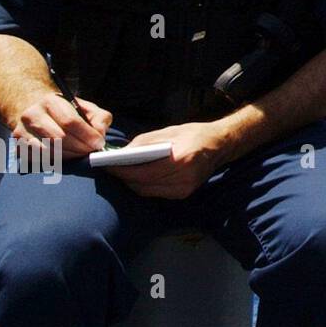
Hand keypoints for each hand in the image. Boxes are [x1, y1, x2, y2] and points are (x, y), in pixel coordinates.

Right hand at [11, 92, 111, 159]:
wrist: (38, 113)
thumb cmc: (67, 113)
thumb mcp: (87, 109)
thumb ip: (100, 118)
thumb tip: (100, 133)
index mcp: (50, 101)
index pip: (70, 121)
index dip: (87, 135)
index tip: (98, 143)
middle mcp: (32, 115)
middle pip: (59, 138)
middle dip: (79, 148)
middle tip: (91, 152)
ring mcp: (22, 131)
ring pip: (49, 151)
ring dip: (69, 157)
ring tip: (80, 154)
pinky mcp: (19, 147)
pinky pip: (40, 160)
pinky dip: (56, 162)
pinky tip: (65, 157)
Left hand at [105, 122, 222, 199]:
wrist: (219, 144)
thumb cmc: (193, 134)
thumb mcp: (168, 132)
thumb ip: (143, 143)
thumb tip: (120, 153)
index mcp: (181, 160)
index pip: (143, 172)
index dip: (122, 170)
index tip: (106, 165)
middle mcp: (184, 178)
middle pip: (143, 185)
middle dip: (124, 177)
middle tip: (110, 168)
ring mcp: (184, 189)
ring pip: (147, 192)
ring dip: (132, 183)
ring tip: (121, 173)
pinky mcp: (184, 194)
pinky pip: (156, 193)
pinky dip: (145, 186)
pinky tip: (138, 177)